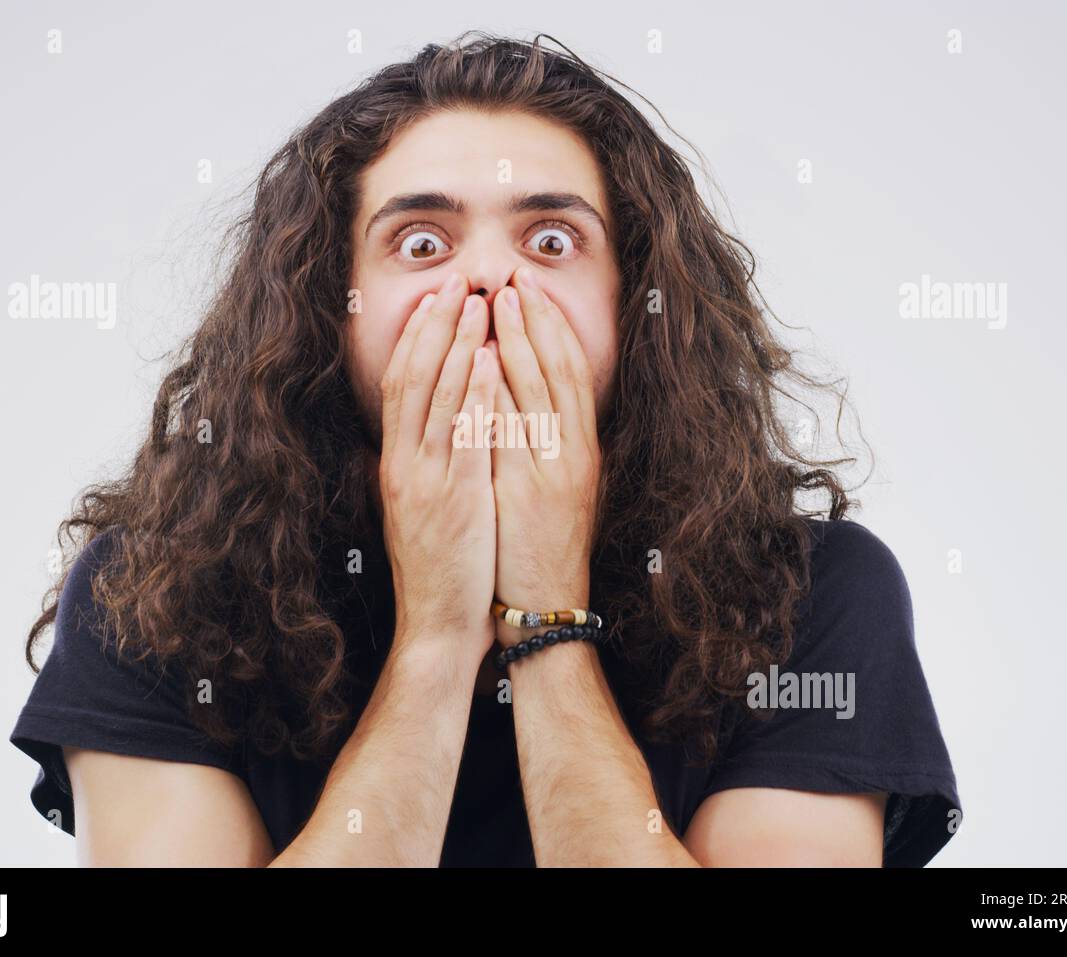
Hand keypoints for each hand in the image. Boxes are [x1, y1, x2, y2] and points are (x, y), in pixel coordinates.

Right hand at [379, 273, 500, 672]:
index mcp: (396, 461)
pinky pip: (462, 433)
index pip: (401, 382)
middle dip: (436, 324)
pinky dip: (474, 391)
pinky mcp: (454, 496)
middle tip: (458, 279)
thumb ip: (416, 464)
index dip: (418, 336)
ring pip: (436, 395)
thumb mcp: (416, 506)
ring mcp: (426, 477)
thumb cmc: (436, 567)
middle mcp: (405, 461)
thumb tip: (419, 428)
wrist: (436, 621)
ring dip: (457, 343)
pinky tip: (489, 357)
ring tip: (476, 300)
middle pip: (414, 375)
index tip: (437, 297)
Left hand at [489, 266, 600, 648]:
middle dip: (536, 320)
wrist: (547, 606)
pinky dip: (501, 392)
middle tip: (514, 278)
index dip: (552, 327)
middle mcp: (573, 452)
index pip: (571, 372)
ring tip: (498, 301)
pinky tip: (484, 360)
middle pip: (559, 371)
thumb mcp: (553, 489)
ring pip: (540, 390)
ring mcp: (553, 470)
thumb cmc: (542, 549)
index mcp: (581, 449)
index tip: (530, 291)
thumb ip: (544, 445)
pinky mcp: (528, 491)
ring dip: (518, 342)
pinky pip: (514, 431)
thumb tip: (521, 399)